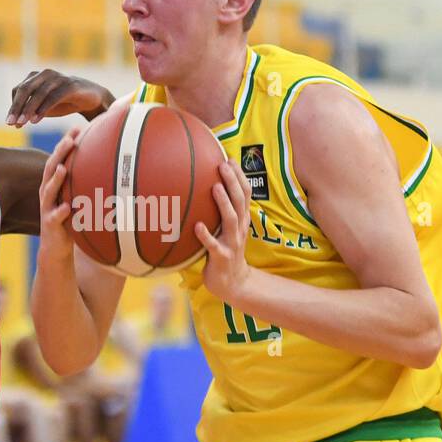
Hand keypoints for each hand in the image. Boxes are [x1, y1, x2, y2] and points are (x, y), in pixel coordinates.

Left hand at [8, 70, 112, 126]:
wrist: (91, 98)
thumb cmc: (64, 102)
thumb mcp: (44, 107)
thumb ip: (30, 111)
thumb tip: (14, 124)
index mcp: (36, 77)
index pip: (18, 90)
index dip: (13, 106)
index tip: (10, 123)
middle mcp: (45, 74)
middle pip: (25, 89)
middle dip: (16, 107)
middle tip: (10, 123)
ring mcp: (58, 78)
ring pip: (38, 92)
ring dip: (28, 109)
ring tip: (22, 123)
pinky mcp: (70, 85)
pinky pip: (53, 97)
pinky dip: (43, 108)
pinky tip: (36, 120)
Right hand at [36, 125, 84, 263]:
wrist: (56, 249)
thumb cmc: (70, 220)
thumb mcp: (78, 199)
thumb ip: (87, 184)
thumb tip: (111, 168)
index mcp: (54, 184)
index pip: (58, 158)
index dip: (66, 143)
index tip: (77, 128)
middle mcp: (48, 193)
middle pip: (51, 168)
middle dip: (59, 152)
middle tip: (70, 139)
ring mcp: (47, 208)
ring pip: (49, 190)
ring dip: (55, 179)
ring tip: (63, 168)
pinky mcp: (50, 225)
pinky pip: (54, 217)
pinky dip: (60, 211)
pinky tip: (67, 207)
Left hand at [195, 158, 251, 301]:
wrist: (233, 283)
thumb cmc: (225, 251)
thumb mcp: (227, 230)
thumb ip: (221, 212)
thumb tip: (204, 189)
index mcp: (242, 220)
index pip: (245, 193)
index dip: (240, 176)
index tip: (230, 159)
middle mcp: (240, 228)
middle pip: (240, 201)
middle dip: (233, 181)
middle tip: (222, 165)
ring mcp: (232, 243)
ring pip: (231, 219)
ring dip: (223, 203)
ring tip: (214, 187)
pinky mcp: (222, 257)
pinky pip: (213, 245)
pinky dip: (205, 235)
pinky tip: (197, 226)